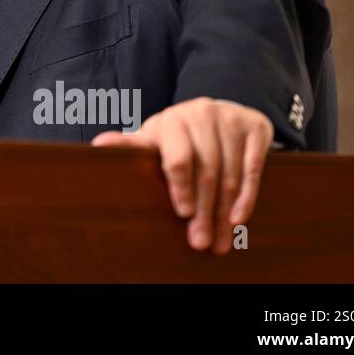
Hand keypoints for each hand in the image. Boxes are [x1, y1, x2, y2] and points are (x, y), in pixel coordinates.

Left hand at [91, 97, 273, 253]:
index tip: (183, 214)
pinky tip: (239, 218)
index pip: (178, 159)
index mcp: (171, 121)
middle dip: (204, 211)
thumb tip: (98, 145)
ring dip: (225, 212)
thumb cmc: (178, 136)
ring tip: (220, 239)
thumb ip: (131, 146)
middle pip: (206, 171)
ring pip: (229, 173)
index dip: (181, 188)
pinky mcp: (255, 125)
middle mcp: (200, 114)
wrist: (218, 112)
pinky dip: (247, 195)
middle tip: (201, 241)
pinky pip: (254, 166)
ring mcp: (229, 118)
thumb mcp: (154, 139)